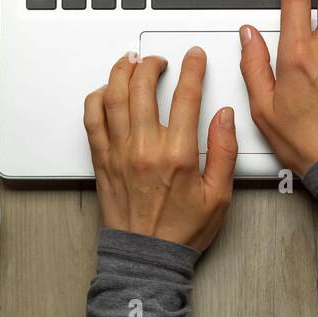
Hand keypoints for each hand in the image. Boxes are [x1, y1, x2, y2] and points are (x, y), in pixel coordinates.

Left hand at [83, 47, 237, 251]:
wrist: (146, 258)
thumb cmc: (181, 231)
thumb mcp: (219, 195)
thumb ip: (225, 152)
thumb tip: (225, 117)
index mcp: (177, 154)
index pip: (185, 96)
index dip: (192, 69)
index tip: (195, 57)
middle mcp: (144, 148)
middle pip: (142, 87)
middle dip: (152, 64)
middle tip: (160, 60)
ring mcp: (119, 152)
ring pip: (112, 96)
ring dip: (121, 72)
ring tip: (131, 62)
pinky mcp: (102, 161)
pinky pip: (92, 120)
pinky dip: (97, 98)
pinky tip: (107, 91)